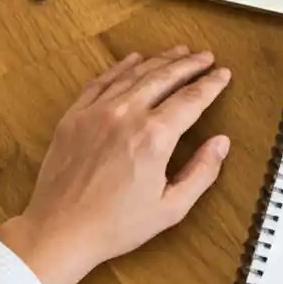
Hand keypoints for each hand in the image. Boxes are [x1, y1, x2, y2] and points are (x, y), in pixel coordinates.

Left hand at [0, 46, 232, 283]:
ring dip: (160, 60)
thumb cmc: (114, 225)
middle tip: (206, 56)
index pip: (192, 99)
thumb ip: (202, 172)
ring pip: (135, 74)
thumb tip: (221, 143)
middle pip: (165, 77)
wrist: (59, 232)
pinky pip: (101, 81)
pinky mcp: (75, 116)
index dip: (211, 84)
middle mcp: (127, 116)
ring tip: (178, 52)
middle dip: (189, 64)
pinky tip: (133, 59)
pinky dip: (121, 67)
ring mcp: (97, 112)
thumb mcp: (171, 208)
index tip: (223, 74)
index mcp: (154, 138)